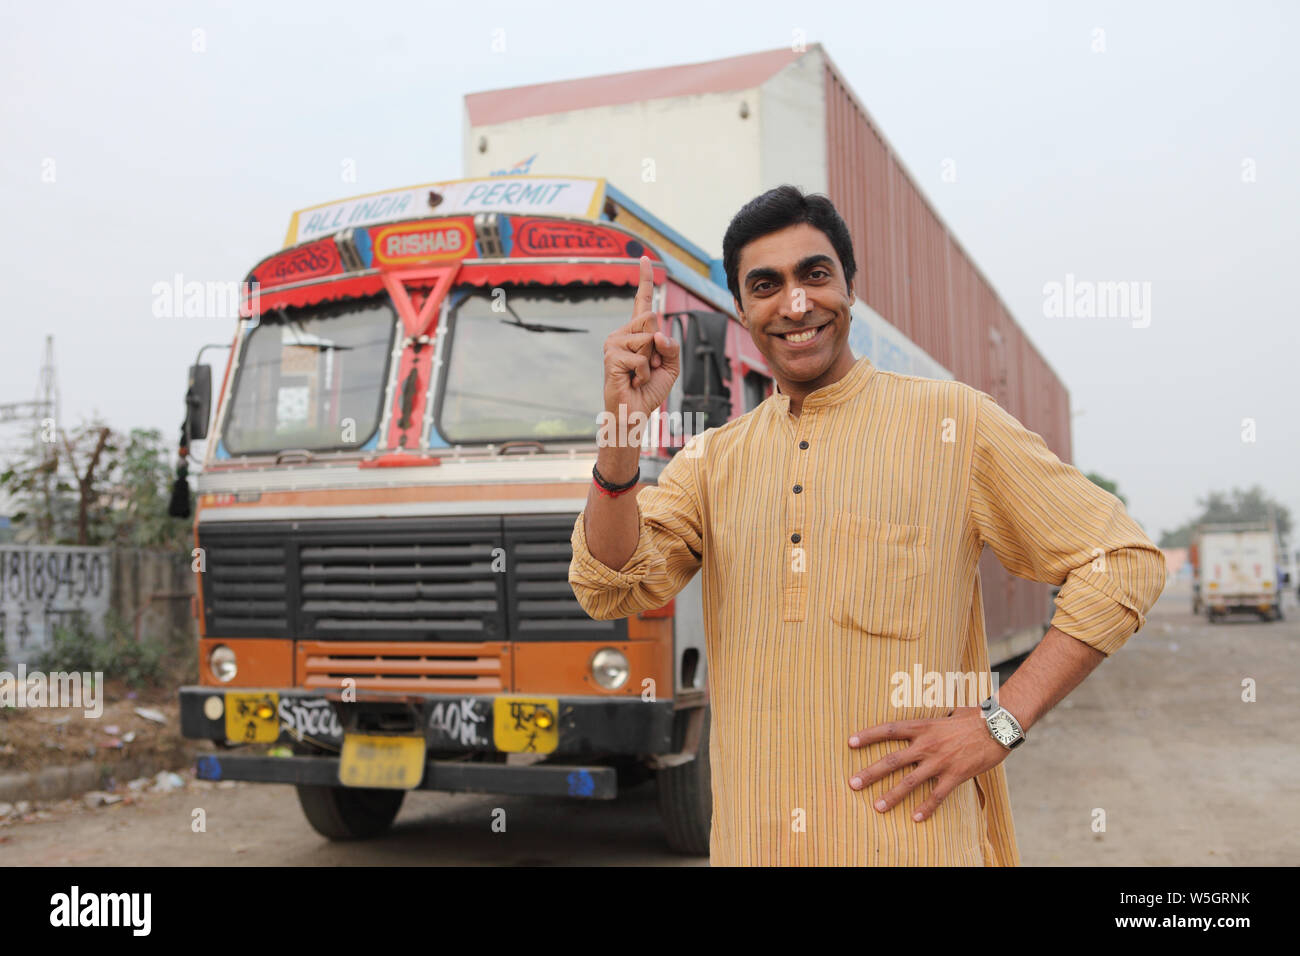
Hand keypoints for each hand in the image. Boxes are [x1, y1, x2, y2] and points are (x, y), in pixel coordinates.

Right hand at [602, 256, 680, 420]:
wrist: (634, 412)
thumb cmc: (650, 388)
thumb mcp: (671, 365)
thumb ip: (672, 346)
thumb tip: (657, 335)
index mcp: (638, 332)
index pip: (642, 301)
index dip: (644, 279)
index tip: (644, 257)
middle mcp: (623, 333)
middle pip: (651, 318)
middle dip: (659, 346)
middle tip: (650, 366)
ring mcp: (614, 343)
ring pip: (648, 338)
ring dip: (652, 362)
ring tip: (640, 375)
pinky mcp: (611, 356)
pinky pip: (641, 358)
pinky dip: (644, 373)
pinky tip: (633, 381)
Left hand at [845, 706, 1008, 821]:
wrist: (1000, 726)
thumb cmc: (975, 716)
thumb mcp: (949, 711)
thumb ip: (933, 716)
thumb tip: (927, 707)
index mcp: (923, 726)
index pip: (889, 730)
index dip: (868, 735)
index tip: (850, 742)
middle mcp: (927, 744)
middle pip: (892, 760)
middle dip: (870, 772)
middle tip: (853, 783)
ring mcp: (940, 761)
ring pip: (910, 781)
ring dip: (892, 795)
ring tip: (877, 807)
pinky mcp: (955, 775)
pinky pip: (937, 795)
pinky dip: (926, 808)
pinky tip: (916, 818)